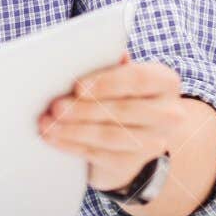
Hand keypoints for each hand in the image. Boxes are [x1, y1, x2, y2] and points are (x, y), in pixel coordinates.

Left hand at [38, 55, 184, 191]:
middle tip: (55, 106)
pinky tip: (52, 137)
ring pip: (110, 136)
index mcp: (165, 82)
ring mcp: (153, 142)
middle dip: (84, 109)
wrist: (133, 133)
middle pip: (123, 111)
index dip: (106, 83)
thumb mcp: (119, 76)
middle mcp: (168, 114)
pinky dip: (71, 145)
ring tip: (47, 122)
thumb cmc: (119, 93)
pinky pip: (99, 155)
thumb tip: (85, 53)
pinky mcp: (132, 163)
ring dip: (73, 130)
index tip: (77, 86)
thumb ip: (107, 65)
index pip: (138, 80)